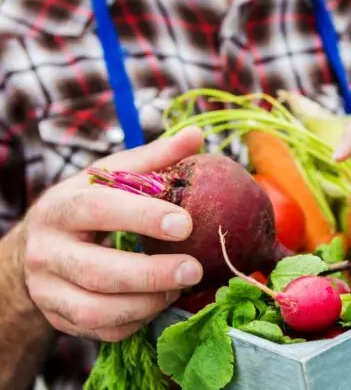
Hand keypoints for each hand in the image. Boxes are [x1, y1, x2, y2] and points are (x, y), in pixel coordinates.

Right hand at [23, 126, 205, 341]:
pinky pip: (100, 331)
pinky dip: (136, 322)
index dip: (142, 217)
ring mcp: (48, 289)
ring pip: (96, 309)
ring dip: (146, 303)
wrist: (40, 246)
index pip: (98, 209)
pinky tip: (158, 303)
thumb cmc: (88, 206)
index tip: (186, 224)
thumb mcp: (110, 177)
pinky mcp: (59, 318)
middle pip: (97, 271)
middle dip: (152, 274)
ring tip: (179, 288)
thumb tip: (196, 135)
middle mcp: (47, 250)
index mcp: (62, 207)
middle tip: (195, 270)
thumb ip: (153, 160)